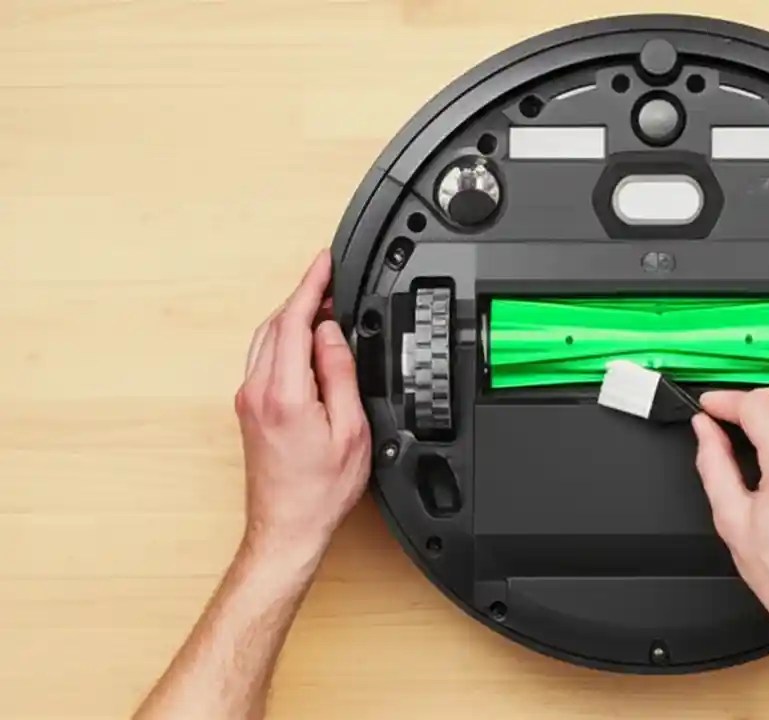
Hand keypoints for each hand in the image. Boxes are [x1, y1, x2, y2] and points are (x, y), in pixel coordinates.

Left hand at [234, 251, 370, 559]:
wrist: (286, 527)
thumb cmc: (319, 490)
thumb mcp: (351, 430)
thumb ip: (340, 374)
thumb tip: (332, 335)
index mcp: (284, 392)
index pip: (293, 321)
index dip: (311, 286)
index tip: (325, 263)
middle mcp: (257, 391)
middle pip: (276, 324)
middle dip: (304, 298)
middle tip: (334, 285)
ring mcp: (248, 400)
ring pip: (267, 340)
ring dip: (294, 319)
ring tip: (326, 311)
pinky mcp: (248, 409)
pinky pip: (266, 358)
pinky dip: (286, 339)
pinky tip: (307, 344)